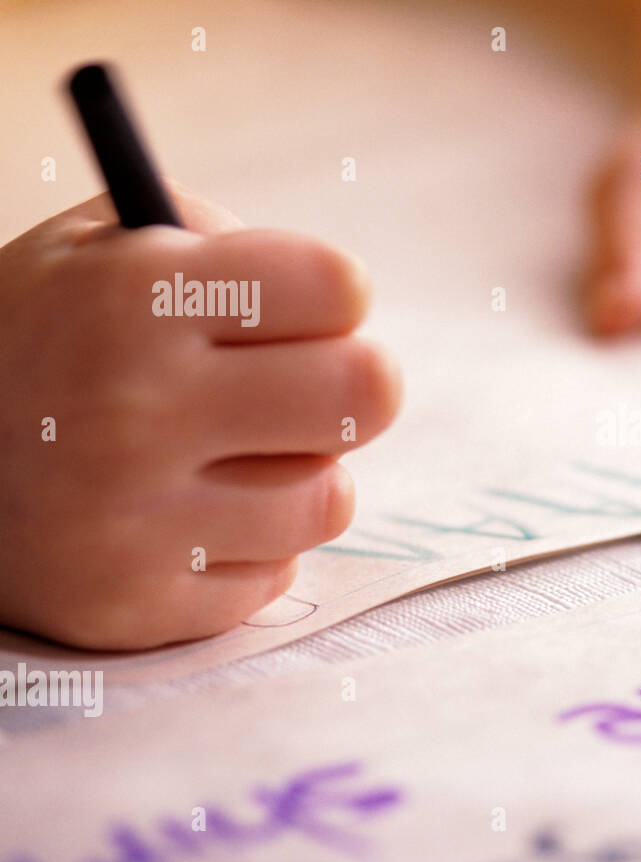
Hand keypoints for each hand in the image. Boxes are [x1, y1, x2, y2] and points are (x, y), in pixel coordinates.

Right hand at [0, 186, 400, 648]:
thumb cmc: (44, 338)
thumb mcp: (99, 246)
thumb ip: (222, 246)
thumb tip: (339, 305)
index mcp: (129, 299)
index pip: (337, 288)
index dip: (331, 296)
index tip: (306, 311)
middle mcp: (132, 410)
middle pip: (366, 392)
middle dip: (346, 385)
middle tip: (302, 389)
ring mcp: (130, 521)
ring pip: (329, 498)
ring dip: (295, 477)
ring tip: (225, 460)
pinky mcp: (133, 605)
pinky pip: (276, 574)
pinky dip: (247, 548)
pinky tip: (183, 521)